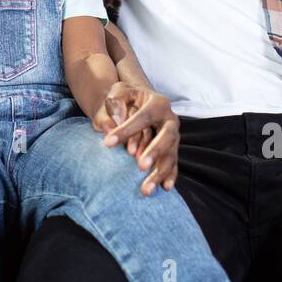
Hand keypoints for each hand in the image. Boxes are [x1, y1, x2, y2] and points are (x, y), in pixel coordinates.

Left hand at [92, 81, 179, 195]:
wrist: (139, 103)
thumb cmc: (126, 99)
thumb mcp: (118, 93)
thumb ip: (115, 103)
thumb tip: (113, 123)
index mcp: (158, 102)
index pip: (143, 116)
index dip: (126, 129)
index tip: (108, 142)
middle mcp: (170, 119)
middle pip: (167, 136)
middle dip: (154, 151)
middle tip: (140, 166)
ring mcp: (174, 136)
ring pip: (171, 154)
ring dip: (160, 172)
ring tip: (146, 188)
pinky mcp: (173, 149)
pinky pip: (174, 164)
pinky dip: (170, 176)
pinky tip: (165, 188)